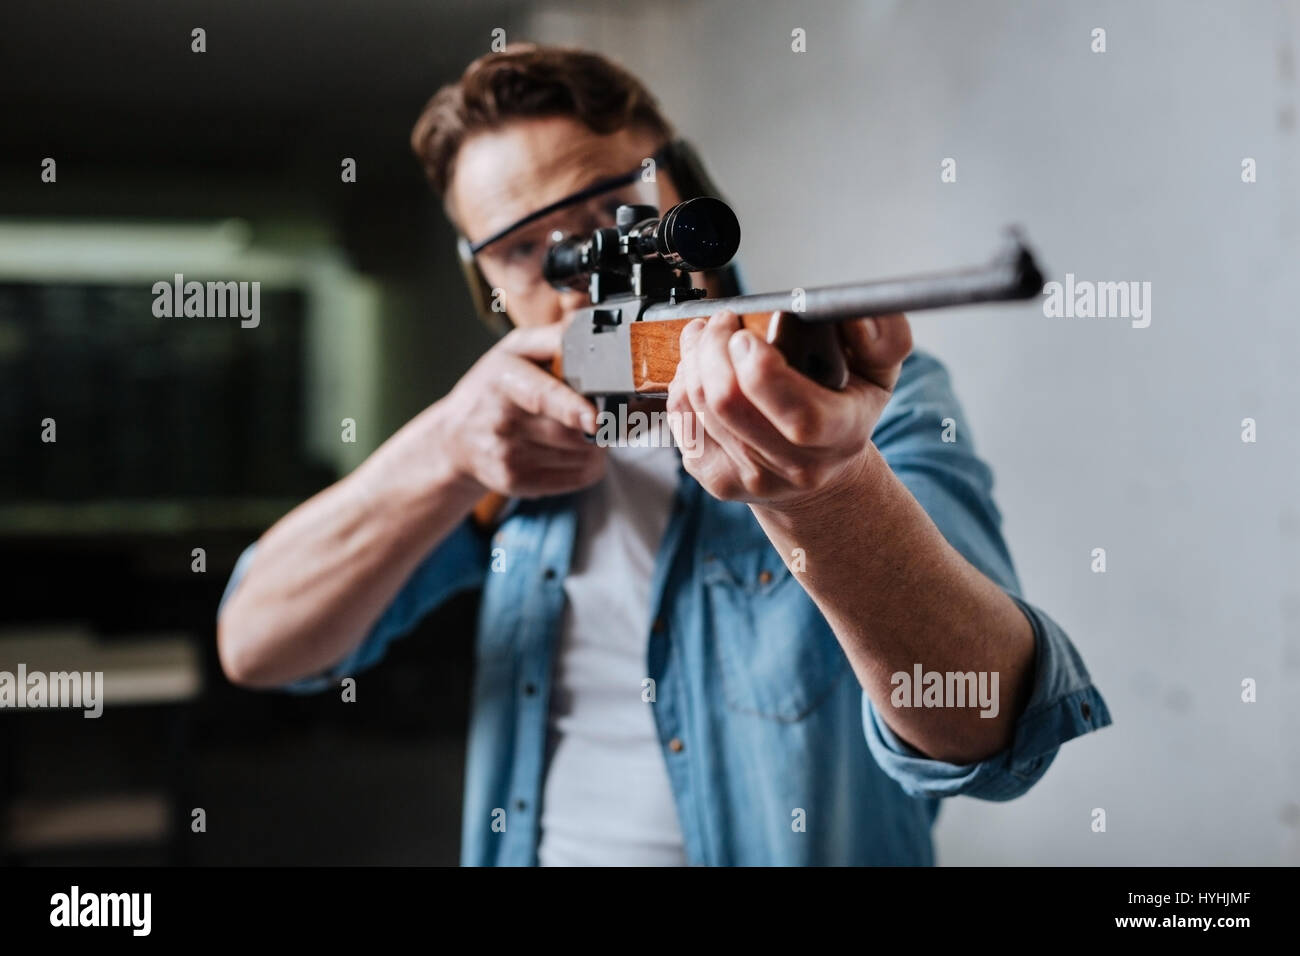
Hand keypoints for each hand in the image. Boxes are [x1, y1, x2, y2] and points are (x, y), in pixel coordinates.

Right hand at [436, 323, 605, 497]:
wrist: (455, 437)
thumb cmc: (493, 388)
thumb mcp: (515, 350)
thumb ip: (552, 338)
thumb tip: (587, 327)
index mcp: (503, 379)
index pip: (541, 396)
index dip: (571, 407)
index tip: (594, 418)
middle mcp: (502, 421)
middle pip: (572, 431)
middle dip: (600, 423)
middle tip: (600, 410)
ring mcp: (507, 457)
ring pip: (580, 456)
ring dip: (595, 444)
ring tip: (581, 428)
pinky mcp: (517, 482)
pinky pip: (576, 477)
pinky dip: (588, 465)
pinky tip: (573, 450)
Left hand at [666, 309, 911, 510]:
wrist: (819, 474)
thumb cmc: (845, 413)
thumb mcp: (879, 374)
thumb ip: (884, 339)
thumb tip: (856, 318)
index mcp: (839, 436)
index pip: (799, 415)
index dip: (763, 373)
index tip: (746, 336)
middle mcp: (795, 466)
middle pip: (730, 405)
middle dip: (713, 349)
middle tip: (722, 321)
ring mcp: (752, 478)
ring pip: (699, 407)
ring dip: (693, 358)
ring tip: (706, 334)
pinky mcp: (717, 479)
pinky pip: (682, 421)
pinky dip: (683, 383)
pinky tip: (699, 367)